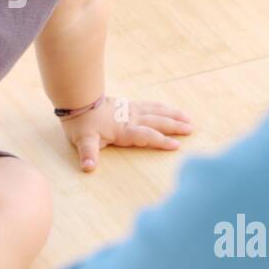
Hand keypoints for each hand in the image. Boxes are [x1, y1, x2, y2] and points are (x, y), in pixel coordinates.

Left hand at [62, 96, 192, 171]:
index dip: (161, 141)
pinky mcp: (128, 104)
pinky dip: (161, 107)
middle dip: (174, 126)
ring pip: (156, 111)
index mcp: (124, 130)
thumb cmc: (81, 124)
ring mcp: (131, 110)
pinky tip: (169, 109)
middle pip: (157, 121)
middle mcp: (131, 118)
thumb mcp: (83, 141)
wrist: (77, 100)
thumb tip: (88, 167)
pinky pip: (150, 105)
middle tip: (190, 129)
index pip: (147, 136)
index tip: (177, 146)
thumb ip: (88, 154)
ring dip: (172, 114)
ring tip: (187, 118)